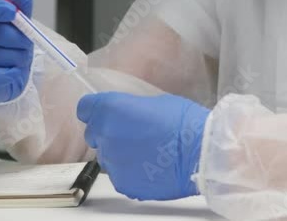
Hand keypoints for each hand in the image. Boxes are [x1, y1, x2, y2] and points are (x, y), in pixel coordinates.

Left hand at [77, 92, 208, 200]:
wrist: (201, 154)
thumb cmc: (184, 122)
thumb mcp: (156, 102)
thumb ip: (132, 110)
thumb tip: (127, 116)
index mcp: (111, 110)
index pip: (86, 108)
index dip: (96, 110)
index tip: (106, 113)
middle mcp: (105, 136)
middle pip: (95, 134)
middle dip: (108, 132)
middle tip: (132, 134)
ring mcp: (112, 163)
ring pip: (107, 157)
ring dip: (120, 153)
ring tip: (146, 153)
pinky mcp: (123, 183)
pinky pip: (120, 174)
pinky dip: (130, 171)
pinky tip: (150, 167)